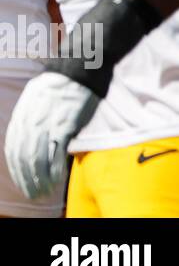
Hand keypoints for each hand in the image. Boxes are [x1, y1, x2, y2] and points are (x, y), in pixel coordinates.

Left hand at [4, 71, 99, 198]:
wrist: (78, 71)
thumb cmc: (59, 85)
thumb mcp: (33, 100)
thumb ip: (27, 120)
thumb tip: (27, 142)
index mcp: (21, 118)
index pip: (13, 151)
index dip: (17, 171)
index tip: (24, 183)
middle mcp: (30, 124)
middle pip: (23, 159)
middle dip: (27, 180)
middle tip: (34, 194)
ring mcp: (47, 125)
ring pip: (37, 160)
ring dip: (40, 179)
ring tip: (44, 191)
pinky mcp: (64, 126)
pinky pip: (56, 153)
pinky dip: (54, 169)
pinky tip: (56, 179)